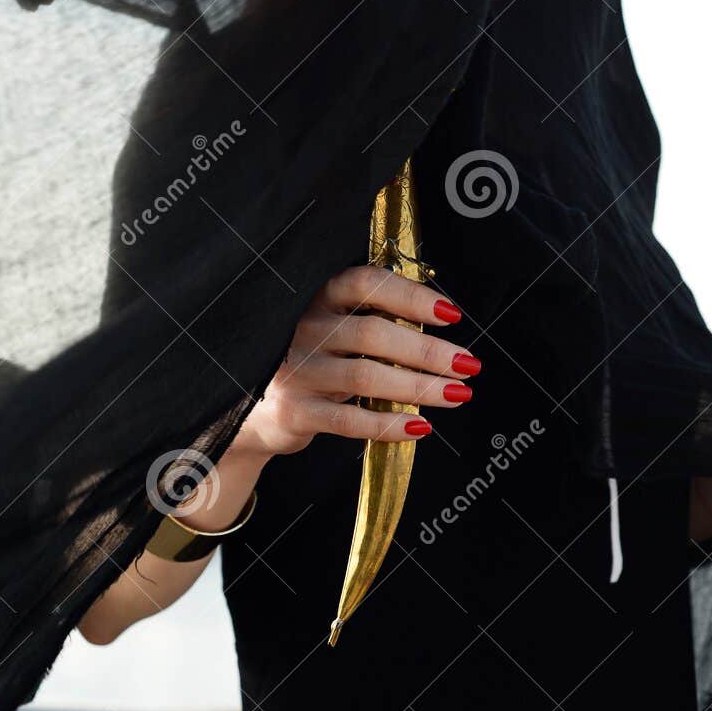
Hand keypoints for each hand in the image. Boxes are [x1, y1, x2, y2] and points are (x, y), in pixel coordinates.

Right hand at [77, 265, 476, 645]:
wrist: (243, 411)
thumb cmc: (306, 360)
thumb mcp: (330, 327)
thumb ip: (371, 316)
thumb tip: (443, 320)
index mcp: (314, 294)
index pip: (364, 283)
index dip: (410, 296)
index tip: (453, 314)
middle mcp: (301, 326)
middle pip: (373, 332)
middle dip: (427, 349)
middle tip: (469, 363)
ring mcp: (292, 369)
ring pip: (365, 376)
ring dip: (419, 387)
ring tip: (458, 394)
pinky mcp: (291, 411)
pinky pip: (349, 420)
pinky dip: (388, 424)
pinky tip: (420, 427)